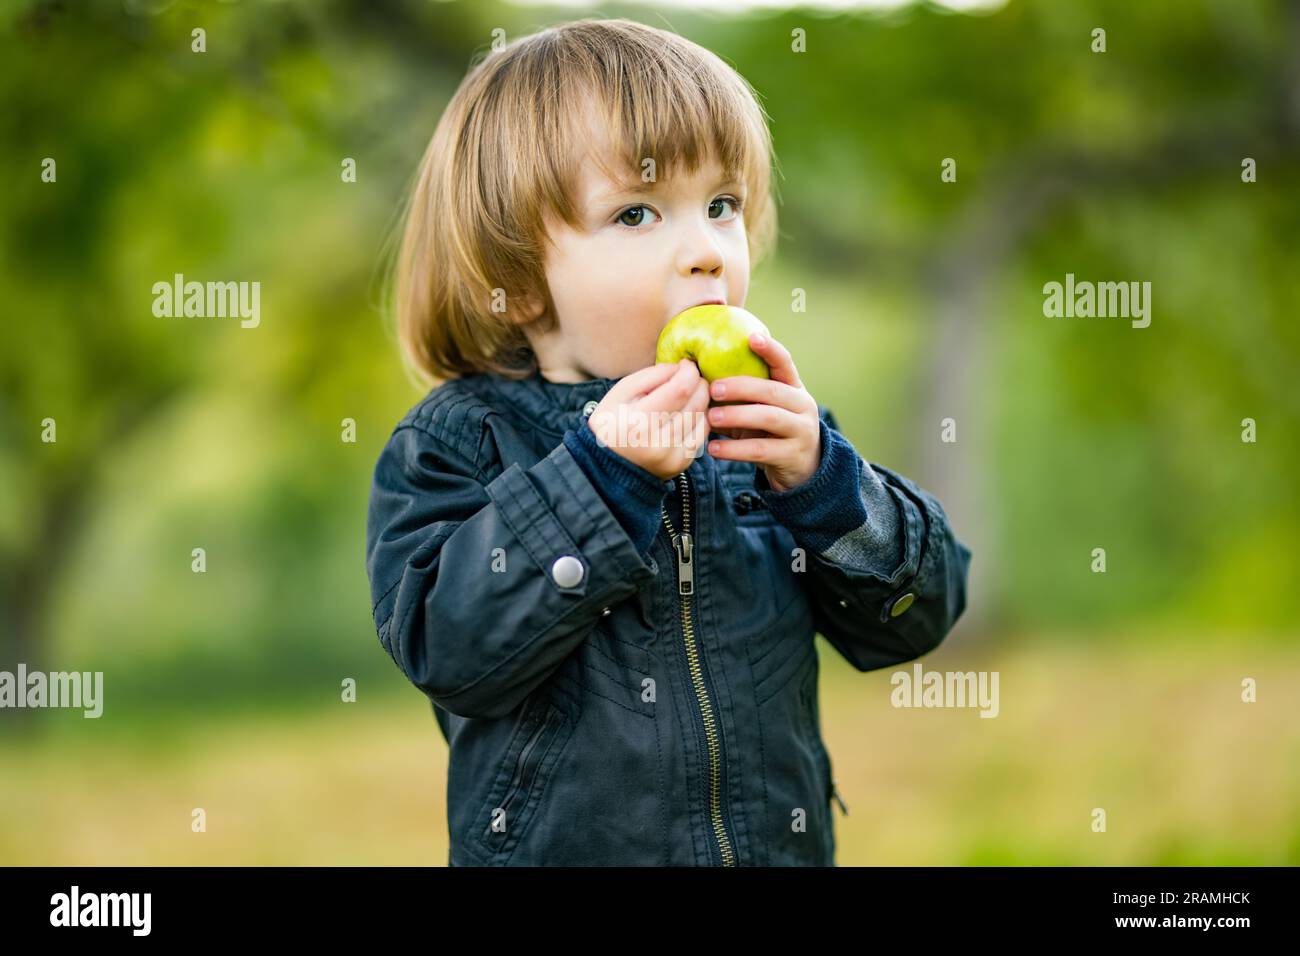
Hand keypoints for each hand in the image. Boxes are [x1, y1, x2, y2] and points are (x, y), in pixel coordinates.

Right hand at [585, 359, 710, 480]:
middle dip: (698, 384)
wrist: (607, 464)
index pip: (680, 390)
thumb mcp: (621, 391)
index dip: (689, 372)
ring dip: (701, 400)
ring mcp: (673, 457)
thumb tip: (683, 368)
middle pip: (696, 403)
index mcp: (638, 423)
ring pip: (703, 417)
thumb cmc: (612, 421)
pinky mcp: (682, 464)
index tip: (686, 365)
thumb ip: (652, 375)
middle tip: (689, 377)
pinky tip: (687, 412)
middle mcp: (658, 443)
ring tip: (686, 394)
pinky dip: (700, 418)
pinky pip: (703, 434)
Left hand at [705, 333, 820, 492]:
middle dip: (742, 387)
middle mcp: (803, 406)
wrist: (803, 468)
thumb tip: (696, 383)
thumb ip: (739, 398)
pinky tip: (713, 448)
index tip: (751, 338)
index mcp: (794, 389)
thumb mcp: (761, 411)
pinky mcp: (792, 456)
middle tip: (713, 388)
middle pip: (773, 391)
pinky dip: (734, 449)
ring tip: (710, 418)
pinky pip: (760, 450)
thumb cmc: (771, 432)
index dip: (770, 350)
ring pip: (769, 418)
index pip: (785, 363)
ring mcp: (801, 431)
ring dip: (737, 416)